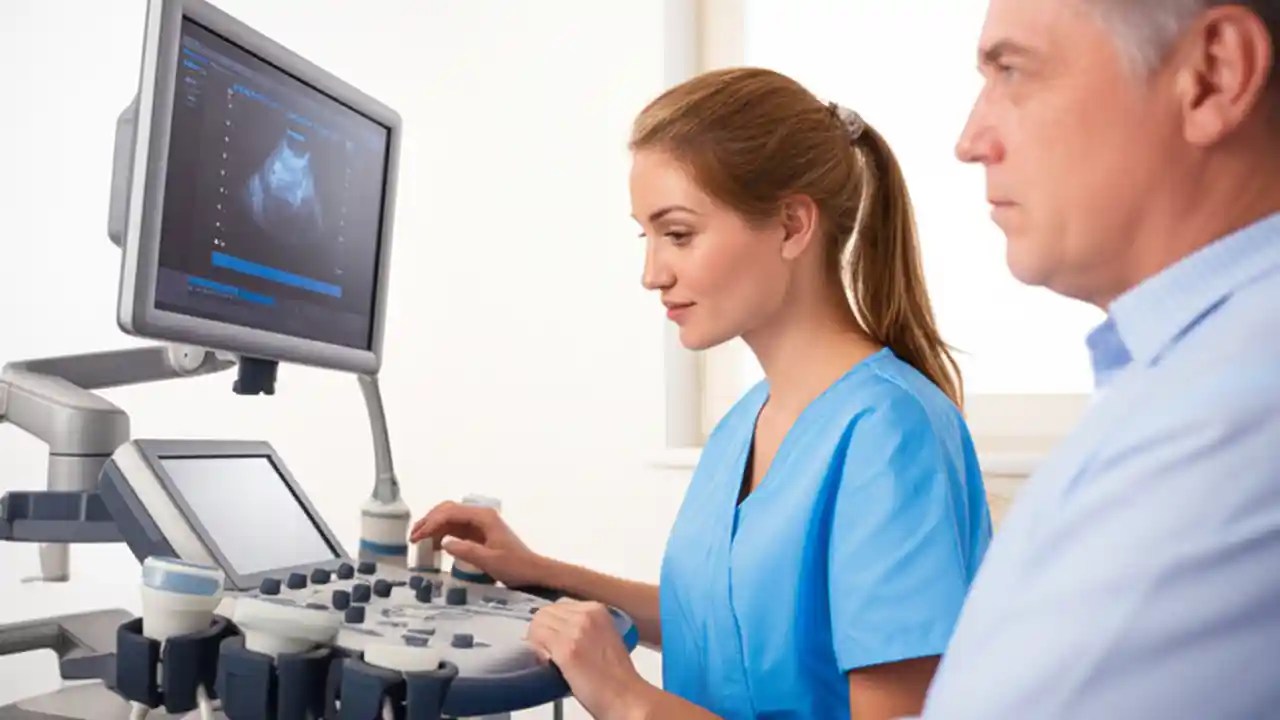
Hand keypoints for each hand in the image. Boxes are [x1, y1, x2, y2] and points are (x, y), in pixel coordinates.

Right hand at [408, 501, 545, 587]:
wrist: (533, 571)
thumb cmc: (515, 566)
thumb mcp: (490, 561)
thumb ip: (466, 550)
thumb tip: (443, 542)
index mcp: (484, 517)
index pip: (451, 512)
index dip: (432, 523)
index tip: (418, 537)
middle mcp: (480, 515)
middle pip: (448, 510)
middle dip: (429, 521)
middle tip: (413, 537)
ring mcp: (479, 523)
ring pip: (450, 518)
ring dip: (433, 527)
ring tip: (417, 541)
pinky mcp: (478, 533)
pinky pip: (455, 528)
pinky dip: (441, 534)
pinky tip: (433, 546)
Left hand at [526, 600, 649, 719]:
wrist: (624, 695)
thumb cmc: (617, 676)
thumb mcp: (605, 637)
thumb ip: (584, 628)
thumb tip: (560, 631)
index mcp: (597, 610)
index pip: (560, 606)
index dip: (552, 624)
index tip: (553, 638)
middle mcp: (586, 615)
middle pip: (546, 612)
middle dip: (542, 630)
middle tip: (546, 649)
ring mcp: (575, 630)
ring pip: (538, 623)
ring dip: (537, 640)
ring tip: (547, 657)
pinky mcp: (565, 649)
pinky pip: (537, 640)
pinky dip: (537, 652)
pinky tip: (547, 663)